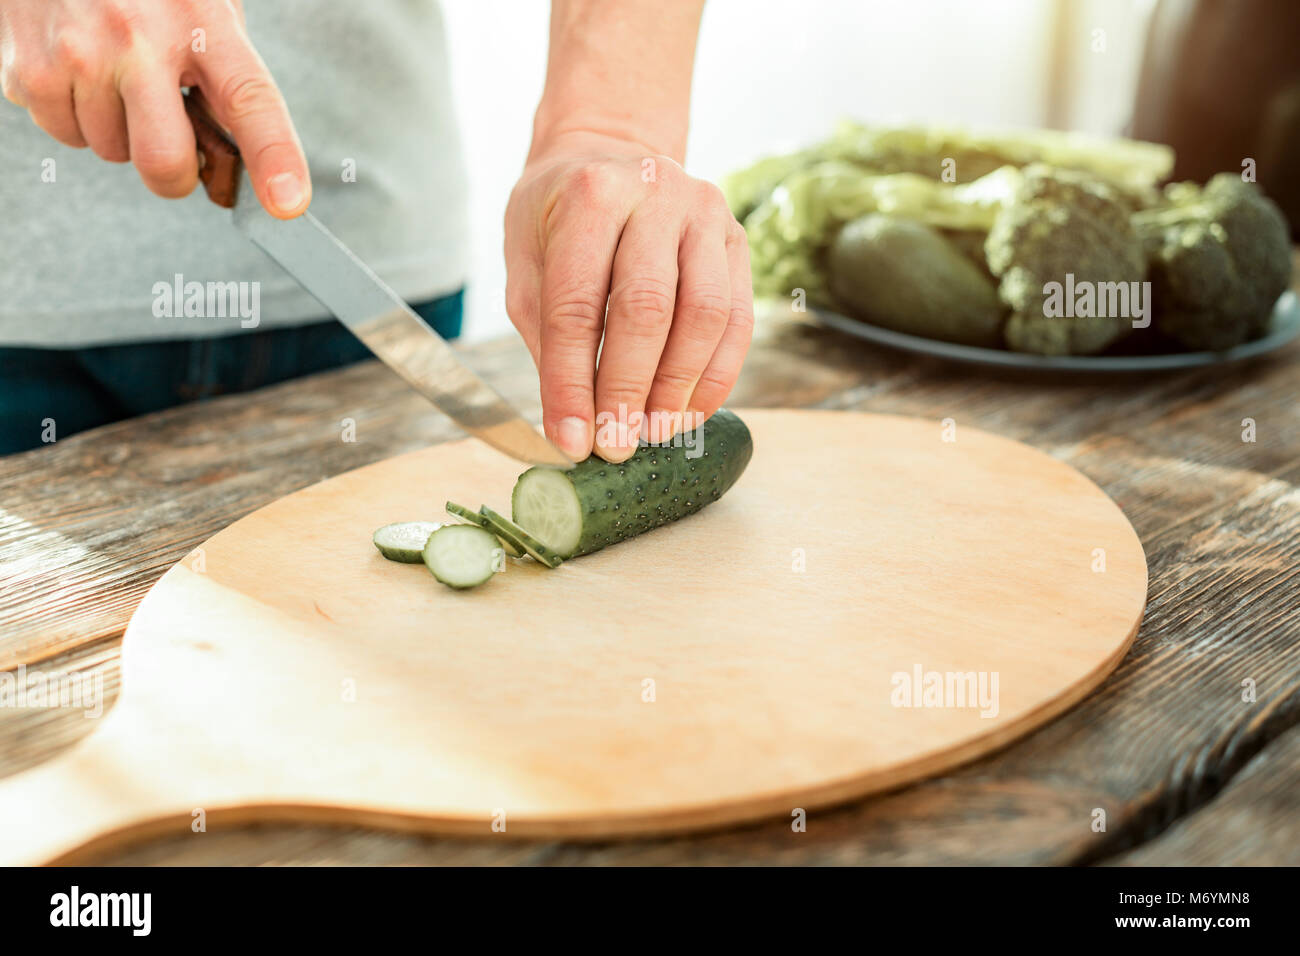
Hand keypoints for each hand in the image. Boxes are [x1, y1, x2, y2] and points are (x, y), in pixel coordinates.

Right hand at [0, 0, 309, 216]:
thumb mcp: (202, 10)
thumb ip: (223, 77)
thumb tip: (234, 161)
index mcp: (203, 24)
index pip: (250, 102)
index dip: (274, 159)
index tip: (287, 204)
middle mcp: (140, 39)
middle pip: (164, 163)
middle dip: (171, 175)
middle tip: (171, 146)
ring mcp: (80, 54)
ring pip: (110, 152)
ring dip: (117, 130)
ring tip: (113, 72)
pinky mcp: (30, 68)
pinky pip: (63, 133)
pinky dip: (73, 114)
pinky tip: (77, 68)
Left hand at [504, 131, 753, 462]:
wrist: (611, 151)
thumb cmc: (559, 216)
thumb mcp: (528, 261)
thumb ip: (546, 334)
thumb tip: (572, 424)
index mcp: (589, 196)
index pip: (578, 305)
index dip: (572, 382)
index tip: (571, 441)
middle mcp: (654, 195)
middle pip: (647, 310)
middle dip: (628, 390)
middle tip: (615, 446)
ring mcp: (705, 214)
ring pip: (703, 316)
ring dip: (677, 388)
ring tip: (652, 434)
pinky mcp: (735, 240)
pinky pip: (736, 319)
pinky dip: (715, 376)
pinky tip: (688, 412)